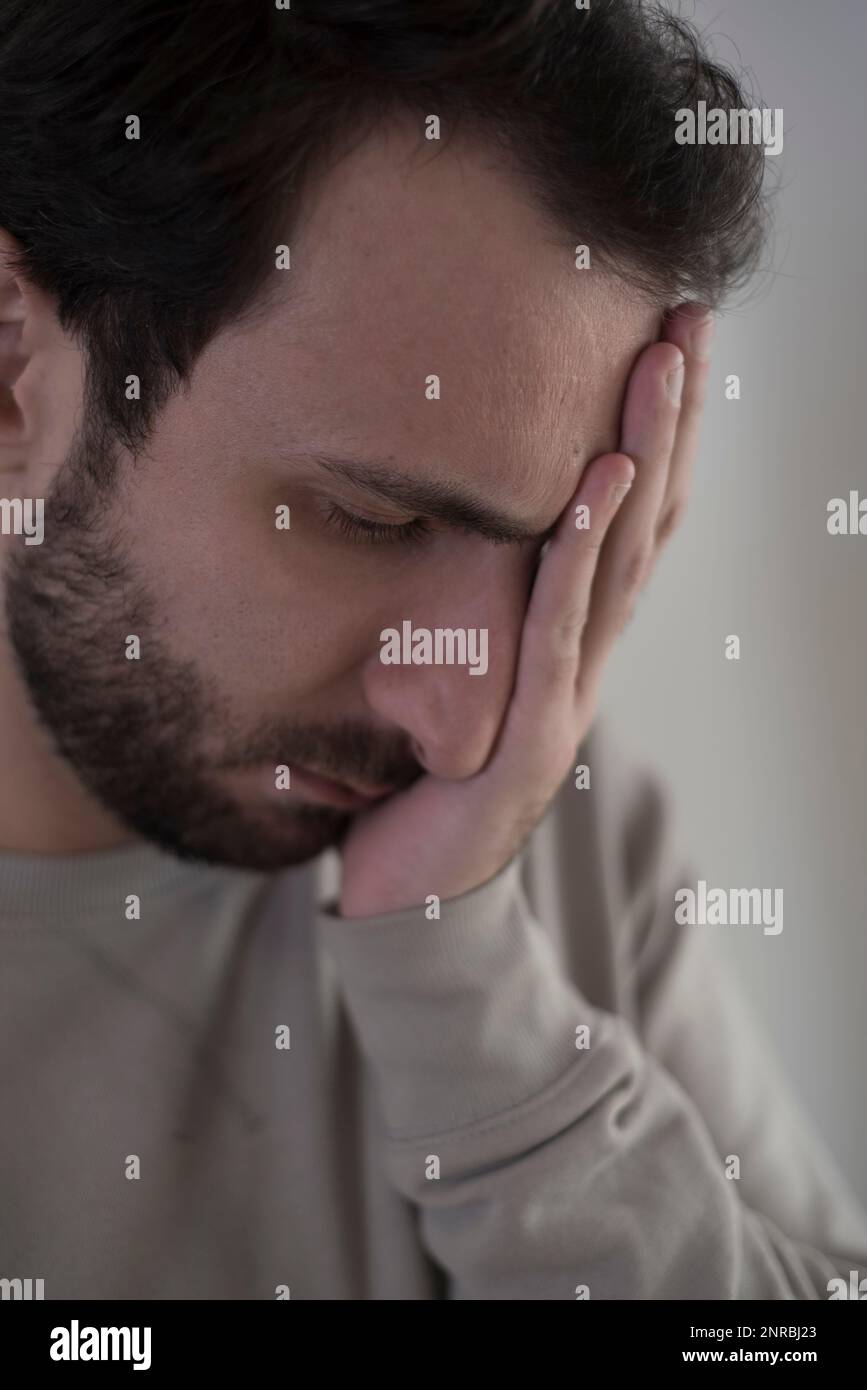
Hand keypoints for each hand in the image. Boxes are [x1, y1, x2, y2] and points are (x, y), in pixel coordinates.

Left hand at [337, 302, 714, 916]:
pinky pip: (556, 633)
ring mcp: (566, 699)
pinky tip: (596, 483)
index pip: (629, 525)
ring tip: (658, 367)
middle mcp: (584, 660)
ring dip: (642, 459)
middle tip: (688, 320)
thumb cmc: (426, 775)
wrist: (408, 893)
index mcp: (569, 640)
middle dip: (671, 421)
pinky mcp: (527, 740)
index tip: (667, 345)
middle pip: (644, 525)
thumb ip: (472, 605)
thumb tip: (439, 513)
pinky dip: (577, 555)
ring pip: (618, 564)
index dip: (658, 439)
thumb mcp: (453, 669)